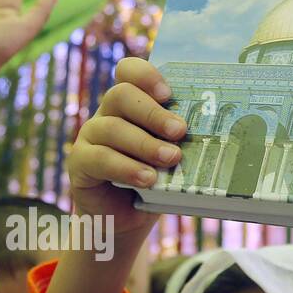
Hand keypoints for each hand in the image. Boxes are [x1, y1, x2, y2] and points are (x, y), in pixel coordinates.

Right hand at [67, 57, 185, 234]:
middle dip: (154, 113)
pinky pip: (100, 158)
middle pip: (122, 95)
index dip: (146, 75)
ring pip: (113, 128)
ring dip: (146, 143)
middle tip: (179, 131)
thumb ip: (179, 141)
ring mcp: (90, 136)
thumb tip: (212, 132)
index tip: (168, 93)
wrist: (124, 221)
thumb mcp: (170, 157)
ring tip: (171, 159)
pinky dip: (127, 168)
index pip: (128, 71)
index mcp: (130, 105)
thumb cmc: (153, 184)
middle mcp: (107, 114)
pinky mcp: (79, 162)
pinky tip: (147, 179)